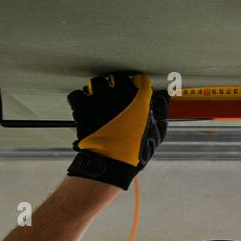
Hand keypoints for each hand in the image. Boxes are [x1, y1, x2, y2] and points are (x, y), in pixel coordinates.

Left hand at [66, 71, 168, 188]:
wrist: (111, 164)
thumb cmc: (135, 152)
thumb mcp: (157, 133)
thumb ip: (162, 111)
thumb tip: (164, 96)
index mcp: (138, 98)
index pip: (139, 78)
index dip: (138, 83)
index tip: (136, 88)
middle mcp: (118, 94)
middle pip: (116, 76)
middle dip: (116, 83)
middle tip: (115, 93)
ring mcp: (99, 99)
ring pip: (96, 82)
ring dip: (98, 89)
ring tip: (98, 99)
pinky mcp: (82, 107)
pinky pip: (77, 94)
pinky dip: (79, 98)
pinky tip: (84, 106)